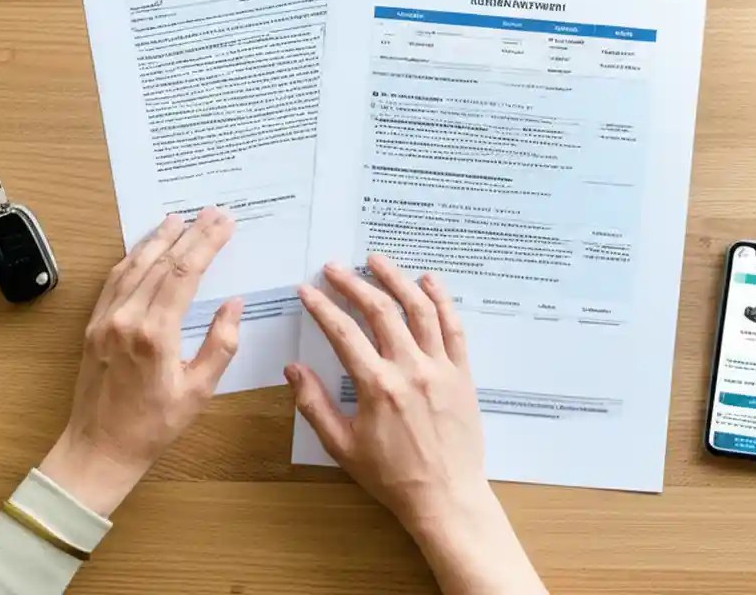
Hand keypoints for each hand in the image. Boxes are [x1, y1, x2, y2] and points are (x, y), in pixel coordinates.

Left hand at [40, 207, 240, 516]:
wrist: (100, 448)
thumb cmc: (153, 426)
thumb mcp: (200, 390)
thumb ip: (220, 344)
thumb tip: (233, 305)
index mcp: (155, 335)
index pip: (185, 274)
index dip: (206, 243)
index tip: (224, 222)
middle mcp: (126, 319)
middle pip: (161, 263)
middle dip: (189, 234)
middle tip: (210, 212)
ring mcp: (105, 320)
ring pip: (133, 266)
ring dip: (158, 240)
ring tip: (178, 219)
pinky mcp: (93, 326)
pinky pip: (114, 282)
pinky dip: (132, 259)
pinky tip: (145, 249)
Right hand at [288, 255, 485, 528]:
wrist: (444, 495)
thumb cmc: (391, 476)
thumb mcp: (341, 446)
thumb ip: (314, 404)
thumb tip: (293, 369)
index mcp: (376, 386)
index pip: (343, 332)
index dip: (322, 306)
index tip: (307, 289)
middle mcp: (410, 369)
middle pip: (380, 311)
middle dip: (353, 284)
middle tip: (335, 268)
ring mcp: (440, 368)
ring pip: (419, 310)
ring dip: (397, 279)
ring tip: (376, 260)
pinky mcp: (463, 374)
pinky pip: (454, 328)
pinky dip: (442, 300)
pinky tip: (428, 281)